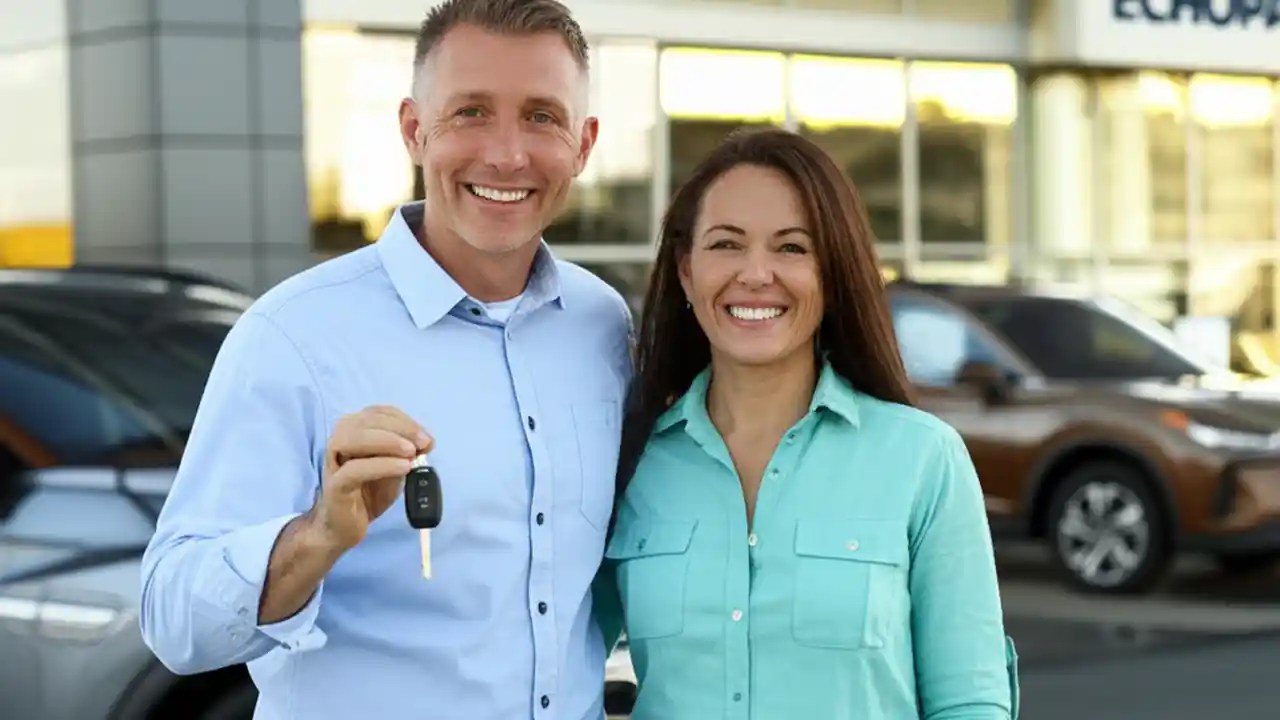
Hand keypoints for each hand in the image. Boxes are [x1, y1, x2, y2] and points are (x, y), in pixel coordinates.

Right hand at [309, 405, 432, 550]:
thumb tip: (427, 441)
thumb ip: (406, 453)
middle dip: (400, 428)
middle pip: (366, 420)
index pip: (379, 413)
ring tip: (410, 453)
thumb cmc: (368, 493)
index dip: (405, 420)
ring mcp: (334, 462)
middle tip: (423, 443)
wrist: (344, 527)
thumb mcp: (393, 468)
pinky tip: (402, 468)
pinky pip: (354, 470)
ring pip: (354, 438)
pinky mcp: (334, 486)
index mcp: (354, 430)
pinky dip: (381, 465)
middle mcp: (340, 440)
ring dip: (387, 441)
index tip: (427, 437)